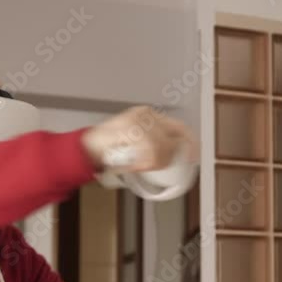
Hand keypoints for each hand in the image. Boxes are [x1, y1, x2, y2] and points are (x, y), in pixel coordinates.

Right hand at [81, 106, 198, 172]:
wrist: (88, 146)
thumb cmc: (111, 147)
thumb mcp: (138, 143)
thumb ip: (155, 143)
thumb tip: (175, 154)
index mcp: (151, 115)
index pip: (180, 127)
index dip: (191, 143)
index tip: (194, 157)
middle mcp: (146, 114)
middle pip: (171, 140)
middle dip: (166, 158)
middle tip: (155, 167)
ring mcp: (138, 119)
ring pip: (160, 146)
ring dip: (153, 162)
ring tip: (142, 167)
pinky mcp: (131, 127)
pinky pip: (148, 150)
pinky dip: (144, 163)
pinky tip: (136, 165)